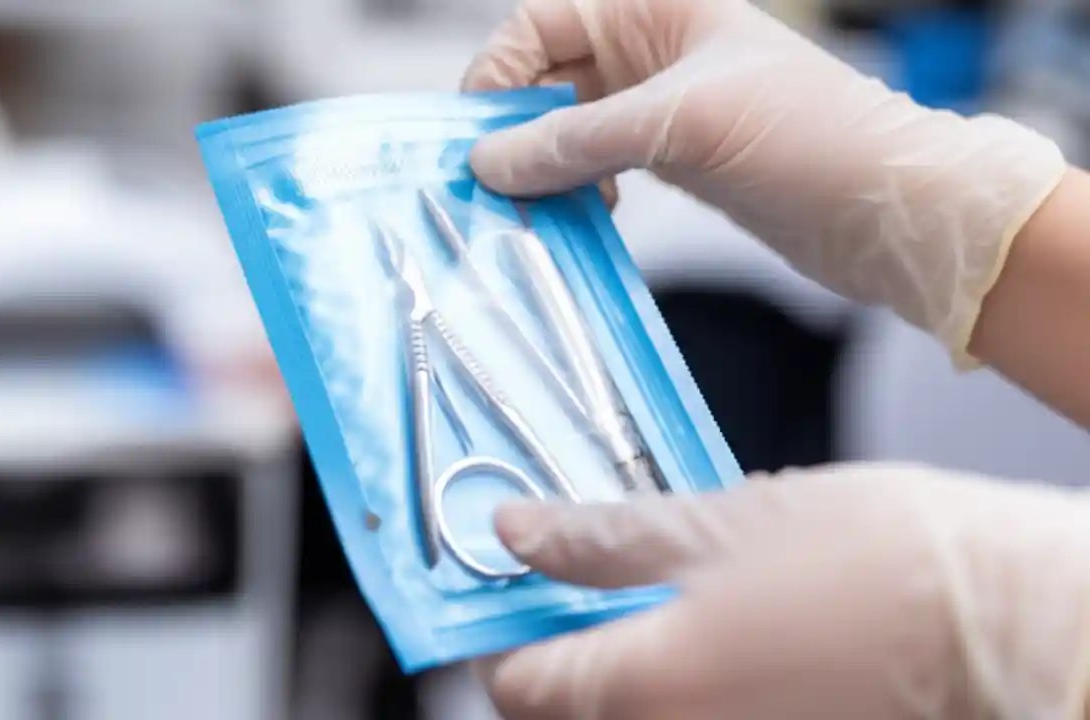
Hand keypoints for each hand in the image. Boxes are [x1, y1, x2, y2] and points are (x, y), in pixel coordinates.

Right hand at [463, 0, 1064, 363]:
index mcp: (654, 9)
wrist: (888, 211)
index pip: (539, 25)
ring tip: (538, 209)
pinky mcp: (671, 158)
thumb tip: (487, 163)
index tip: (476, 137)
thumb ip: (575, 139)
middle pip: (543, 78)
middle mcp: (650, 49)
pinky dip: (576, 190)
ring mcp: (659, 106)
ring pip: (565, 128)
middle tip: (493, 185)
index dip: (498, 74)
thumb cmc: (808, 137)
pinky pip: (595, 167)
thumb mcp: (681, 124)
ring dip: (542, 167)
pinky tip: (585, 218)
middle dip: (513, 128)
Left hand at [478, 464, 1089, 719]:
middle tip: (599, 589)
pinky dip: (680, 694)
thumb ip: (600, 540)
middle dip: (565, 652)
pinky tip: (721, 641)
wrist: (1005, 623)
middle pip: (564, 714)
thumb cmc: (881, 562)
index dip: (506, 627)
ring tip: (673, 608)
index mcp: (648, 686)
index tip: (519, 587)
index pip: (513, 683)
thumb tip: (514, 532)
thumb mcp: (722, 522)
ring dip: (623, 672)